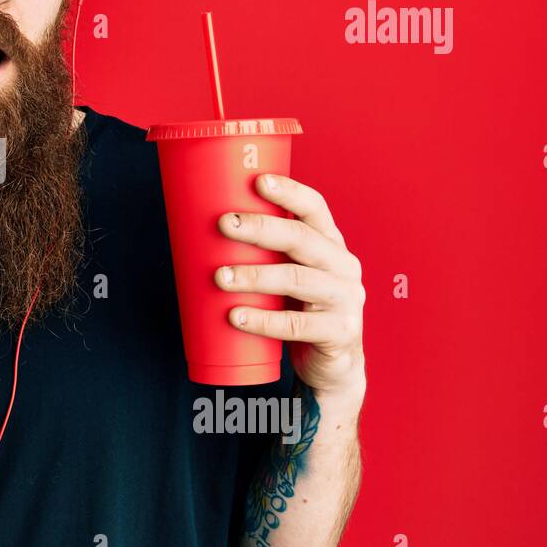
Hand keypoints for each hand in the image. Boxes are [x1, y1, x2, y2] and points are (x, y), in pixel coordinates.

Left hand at [214, 173, 365, 399]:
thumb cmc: (300, 311)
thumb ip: (264, 255)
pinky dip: (262, 320)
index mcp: (330, 245)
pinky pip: (296, 325)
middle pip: (302, 239)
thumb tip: (201, 231)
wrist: (333, 365)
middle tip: (225, 224)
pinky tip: (235, 316)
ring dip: (254, 276)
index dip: (289, 192)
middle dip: (261, 229)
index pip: (315, 208)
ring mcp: (345, 299)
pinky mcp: (338, 332)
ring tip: (220, 277)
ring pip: (296, 279)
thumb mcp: (289, 276)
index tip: (258, 181)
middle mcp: (343, 266)